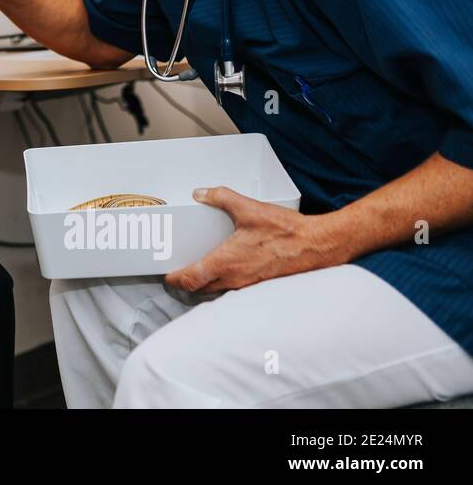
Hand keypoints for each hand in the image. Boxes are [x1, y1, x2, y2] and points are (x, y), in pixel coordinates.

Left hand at [164, 186, 345, 294]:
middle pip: (200, 289)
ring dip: (205, 284)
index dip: (174, 279)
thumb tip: (200, 193)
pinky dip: (224, 282)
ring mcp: (248, 285)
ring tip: (199, 269)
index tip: (166, 275)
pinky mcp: (260, 285)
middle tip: (178, 271)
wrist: (317, 246)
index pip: (191, 280)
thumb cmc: (286, 231)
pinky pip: (235, 289)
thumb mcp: (249, 208)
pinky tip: (227, 268)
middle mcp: (234, 279)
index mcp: (226, 262)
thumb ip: (221, 197)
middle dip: (186, 283)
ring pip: (217, 291)